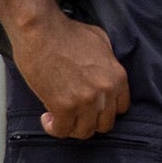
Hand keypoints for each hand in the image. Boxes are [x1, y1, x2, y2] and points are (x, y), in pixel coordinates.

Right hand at [10, 10, 128, 138]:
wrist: (40, 30)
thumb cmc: (66, 32)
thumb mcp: (101, 41)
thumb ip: (108, 61)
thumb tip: (103, 72)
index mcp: (118, 77)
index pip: (121, 109)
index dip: (104, 111)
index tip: (90, 108)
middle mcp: (106, 91)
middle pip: (104, 124)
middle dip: (88, 121)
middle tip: (73, 114)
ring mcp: (86, 100)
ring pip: (84, 132)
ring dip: (71, 127)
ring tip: (59, 117)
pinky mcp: (63, 106)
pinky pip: (62, 131)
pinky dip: (54, 128)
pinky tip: (47, 118)